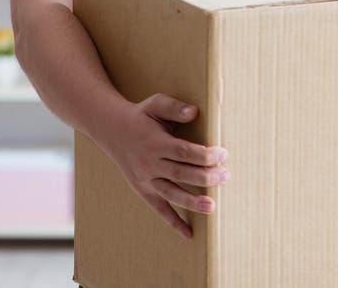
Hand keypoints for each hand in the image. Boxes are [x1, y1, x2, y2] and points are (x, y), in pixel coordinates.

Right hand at [102, 93, 229, 238]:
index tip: (223, 154)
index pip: (183, 152)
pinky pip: (159, 209)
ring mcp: (145, 180)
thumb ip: (175, 108)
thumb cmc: (141, 116)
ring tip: (212, 207)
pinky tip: (189, 233)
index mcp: (155, 143)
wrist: (112, 130)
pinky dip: (173, 222)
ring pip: (171, 194)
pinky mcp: (143, 191)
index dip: (204, 155)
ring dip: (192, 202)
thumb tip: (194, 112)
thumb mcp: (155, 104)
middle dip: (205, 177)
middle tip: (226, 176)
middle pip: (180, 174)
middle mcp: (149, 164)